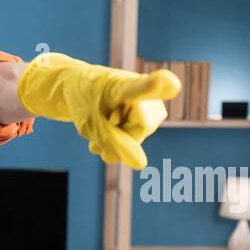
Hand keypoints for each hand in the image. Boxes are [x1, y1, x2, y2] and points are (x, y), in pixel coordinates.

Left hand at [15, 52, 179, 169]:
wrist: (77, 88)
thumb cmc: (84, 100)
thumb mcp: (91, 125)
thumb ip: (114, 144)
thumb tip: (141, 164)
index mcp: (126, 86)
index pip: (142, 89)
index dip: (157, 88)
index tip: (172, 84)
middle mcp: (148, 95)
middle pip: (140, 132)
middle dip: (118, 134)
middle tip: (104, 116)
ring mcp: (152, 109)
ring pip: (136, 142)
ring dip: (114, 140)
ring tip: (103, 121)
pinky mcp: (149, 121)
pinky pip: (134, 146)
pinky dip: (116, 144)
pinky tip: (105, 131)